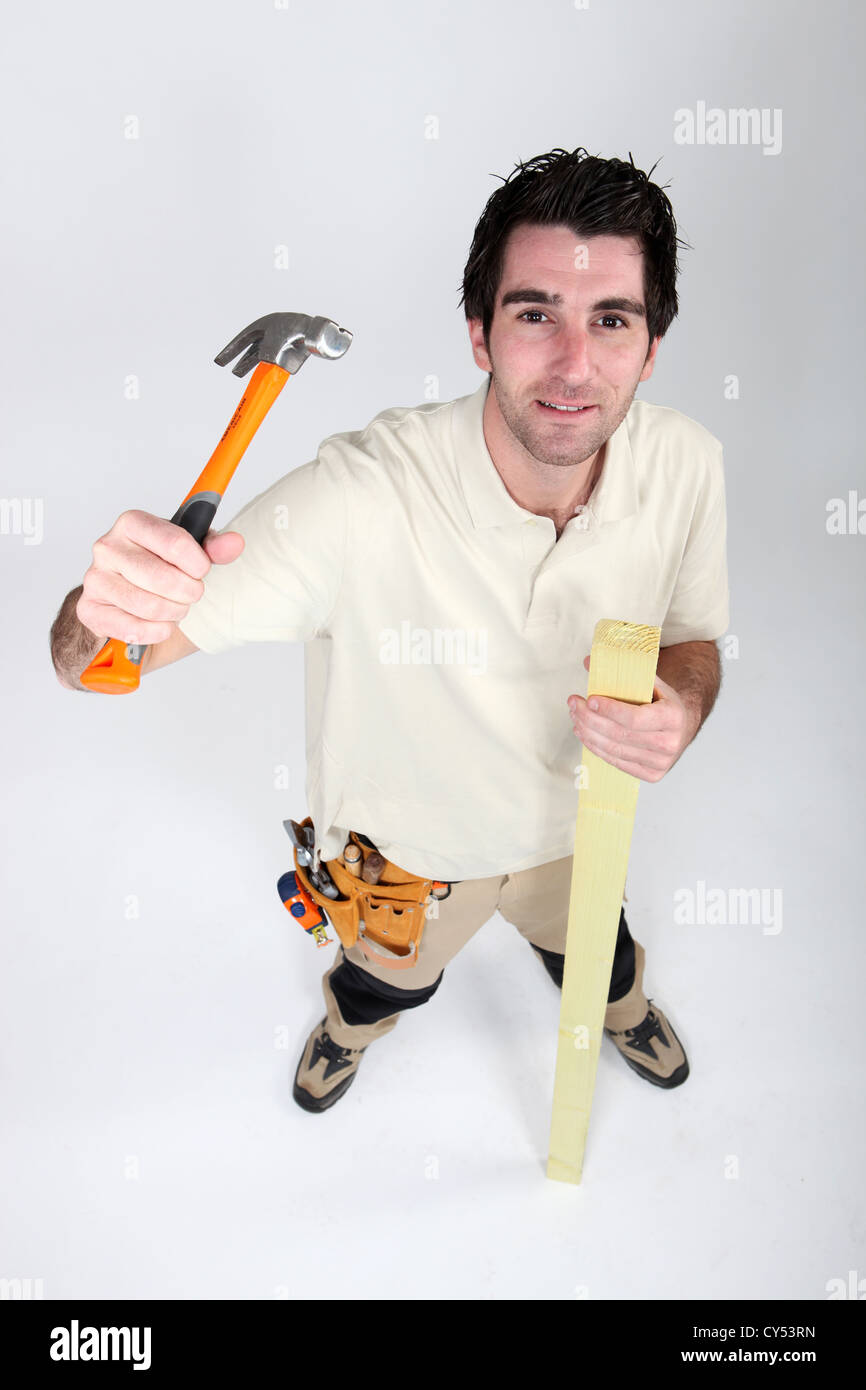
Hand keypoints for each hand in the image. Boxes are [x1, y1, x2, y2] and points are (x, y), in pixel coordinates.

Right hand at [77, 509, 243, 645]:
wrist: (121, 592)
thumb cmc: (156, 565)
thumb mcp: (187, 550)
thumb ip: (212, 547)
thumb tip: (234, 543)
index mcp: (132, 523)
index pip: (176, 543)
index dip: (198, 564)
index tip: (201, 570)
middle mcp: (107, 547)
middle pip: (164, 578)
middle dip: (189, 593)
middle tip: (191, 594)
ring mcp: (94, 579)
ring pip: (149, 606)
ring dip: (174, 613)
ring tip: (177, 608)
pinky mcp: (89, 609)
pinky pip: (133, 628)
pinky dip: (157, 632)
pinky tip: (162, 625)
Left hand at [567, 654, 698, 782]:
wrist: (683, 726)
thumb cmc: (663, 702)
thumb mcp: (652, 683)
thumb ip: (625, 671)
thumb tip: (589, 661)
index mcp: (673, 717)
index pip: (635, 718)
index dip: (609, 710)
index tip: (589, 700)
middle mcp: (669, 743)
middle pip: (619, 735)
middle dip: (590, 719)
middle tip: (573, 704)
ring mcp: (660, 763)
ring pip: (614, 750)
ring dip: (588, 733)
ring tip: (574, 717)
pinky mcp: (651, 774)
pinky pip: (616, 762)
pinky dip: (595, 747)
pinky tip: (584, 733)